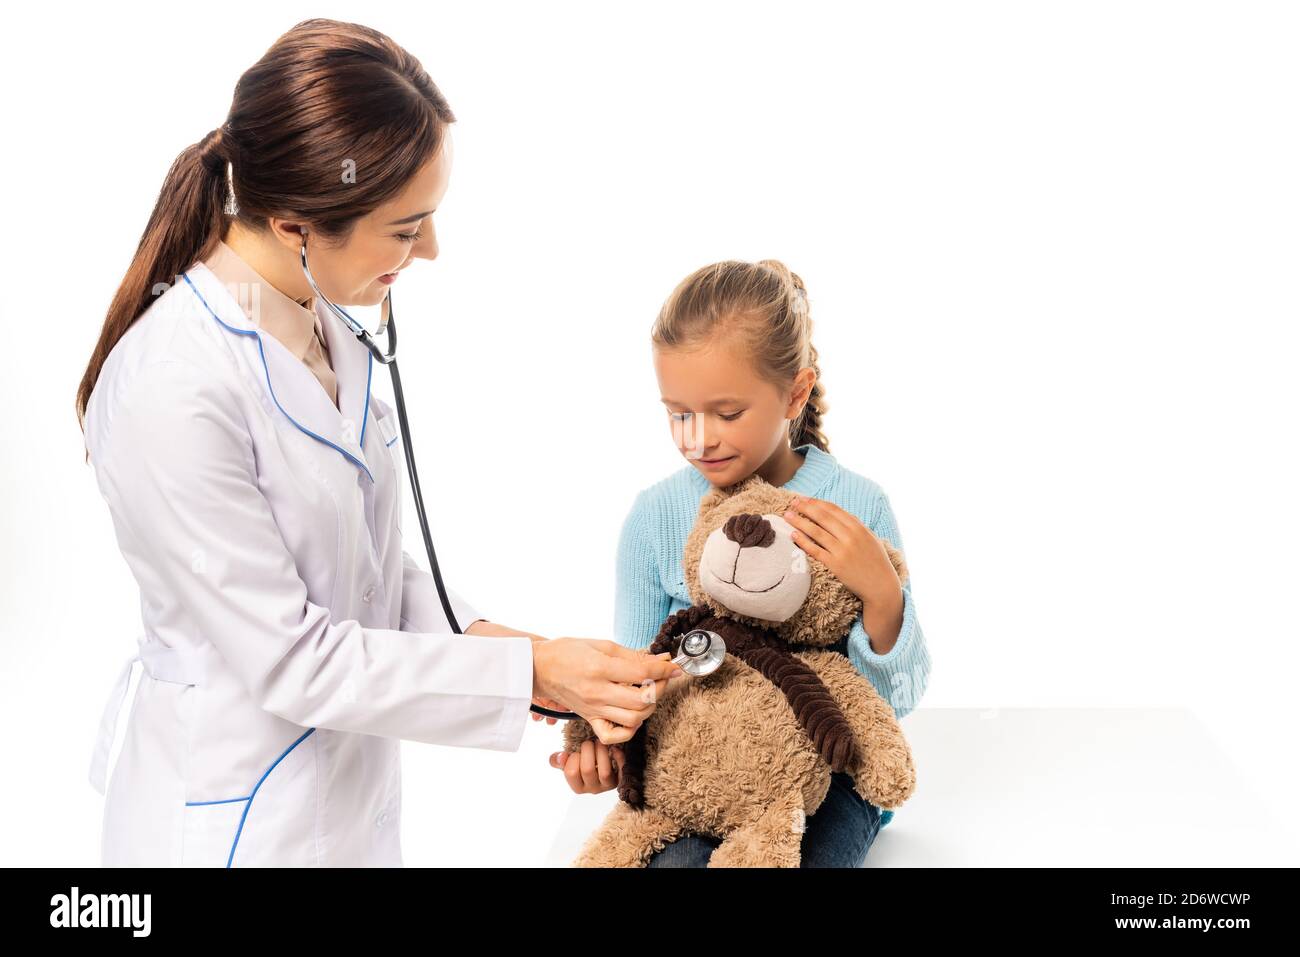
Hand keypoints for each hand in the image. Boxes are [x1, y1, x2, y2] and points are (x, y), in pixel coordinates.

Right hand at [531, 638, 684, 744]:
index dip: (664, 671)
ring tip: (649, 694)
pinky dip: (630, 729)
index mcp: (599, 668)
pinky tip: (633, 714)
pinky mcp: (590, 720)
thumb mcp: (602, 644)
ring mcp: (593, 710)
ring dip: (649, 708)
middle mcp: (597, 692)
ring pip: (633, 719)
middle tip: (663, 679)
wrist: (540, 668)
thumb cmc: (568, 651)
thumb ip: (633, 655)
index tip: (675, 667)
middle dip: (661, 689)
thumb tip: (661, 660)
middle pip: (642, 701)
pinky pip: (614, 736)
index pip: (642, 674)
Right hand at [549, 740, 622, 793]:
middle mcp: (592, 789)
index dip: (573, 758)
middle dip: (588, 750)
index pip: (571, 772)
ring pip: (604, 772)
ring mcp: (607, 786)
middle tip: (589, 742)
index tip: (577, 752)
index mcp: (578, 786)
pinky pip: (622, 771)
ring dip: (602, 752)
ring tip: (600, 743)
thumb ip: (560, 760)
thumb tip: (561, 757)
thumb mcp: (570, 763)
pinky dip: (619, 758)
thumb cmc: (585, 763)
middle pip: (588, 770)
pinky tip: (614, 749)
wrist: (606, 768)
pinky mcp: (621, 780)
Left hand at [782, 495, 902, 613]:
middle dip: (805, 507)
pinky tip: (794, 535)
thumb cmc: (875, 561)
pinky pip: (816, 550)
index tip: (804, 498)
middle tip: (792, 502)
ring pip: (816, 532)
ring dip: (799, 522)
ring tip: (787, 515)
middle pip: (823, 517)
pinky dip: (803, 541)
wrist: (881, 586)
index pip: (834, 510)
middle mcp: (850, 537)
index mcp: (859, 527)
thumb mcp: (870, 538)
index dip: (817, 502)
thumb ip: (855, 525)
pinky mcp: (835, 565)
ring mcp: (842, 551)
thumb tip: (837, 514)